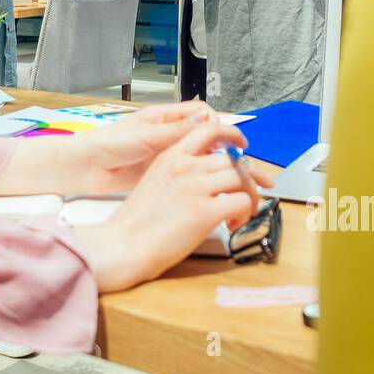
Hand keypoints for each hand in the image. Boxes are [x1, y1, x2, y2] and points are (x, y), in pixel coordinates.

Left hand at [72, 101, 272, 195]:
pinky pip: (194, 175)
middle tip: (256, 171)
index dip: (225, 130)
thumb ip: (176, 130)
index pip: (207, 118)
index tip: (239, 144)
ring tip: (247, 187)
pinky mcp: (165, 174)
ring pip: (207, 160)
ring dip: (227, 172)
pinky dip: (209, 182)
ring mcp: (170, 155)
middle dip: (236, 156)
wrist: (86, 166)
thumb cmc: (109, 144)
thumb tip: (205, 118)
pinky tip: (220, 194)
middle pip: (213, 141)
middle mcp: (172, 135)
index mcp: (167, 118)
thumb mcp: (145, 135)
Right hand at [74, 118, 258, 292]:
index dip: (232, 135)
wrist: (125, 244)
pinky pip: (241, 202)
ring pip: (242, 178)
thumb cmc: (136, 221)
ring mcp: (195, 187)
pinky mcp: (205, 212)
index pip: (208, 129)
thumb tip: (208, 179)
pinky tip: (232, 224)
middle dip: (247, 176)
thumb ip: (180, 172)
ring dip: (248, 196)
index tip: (242, 146)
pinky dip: (244, 213)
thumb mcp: (155, 181)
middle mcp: (185, 166)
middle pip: (233, 158)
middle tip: (245, 193)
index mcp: (171, 156)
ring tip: (240, 212)